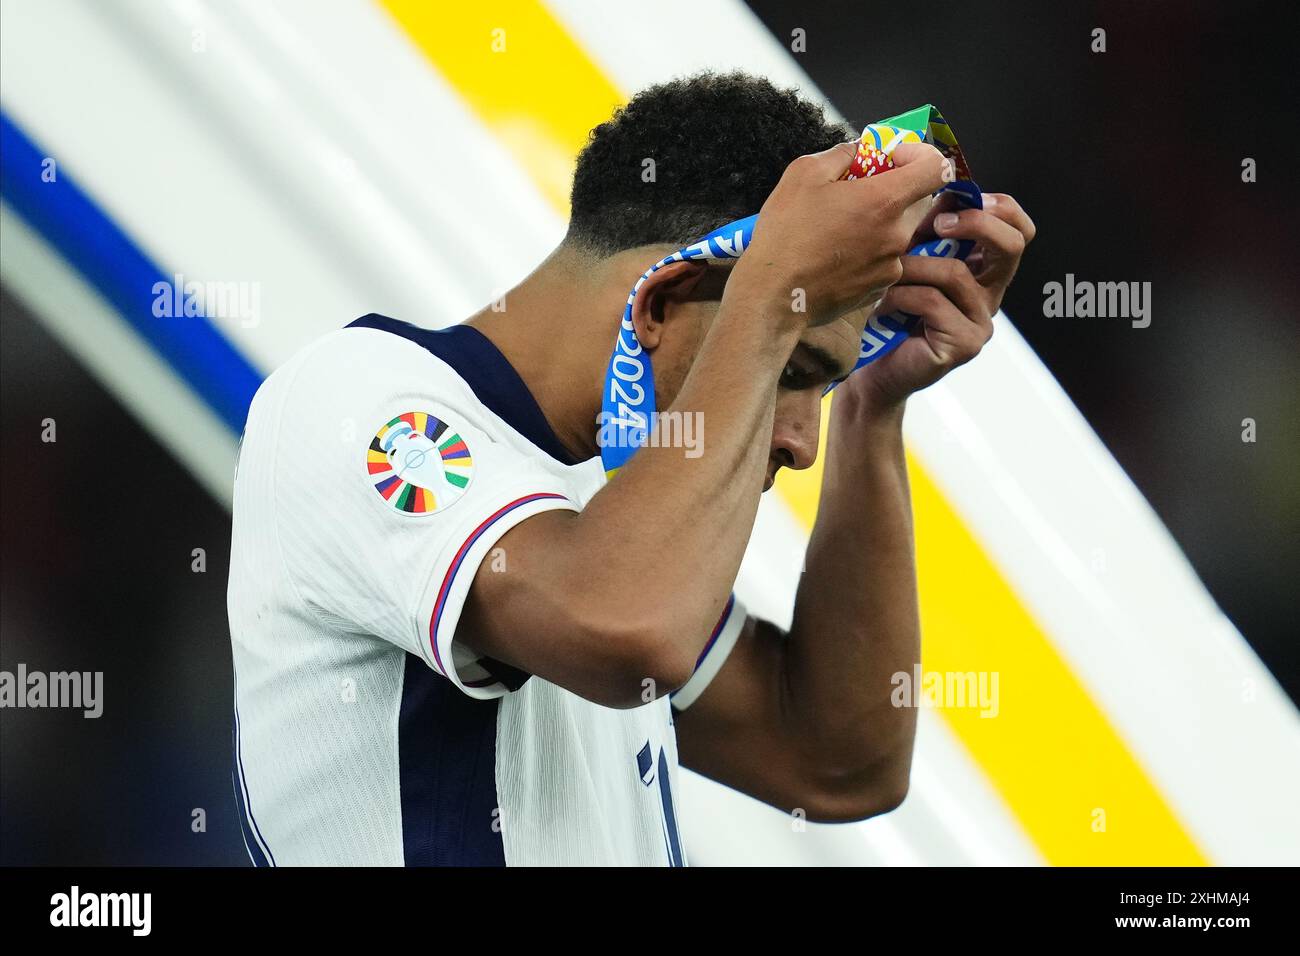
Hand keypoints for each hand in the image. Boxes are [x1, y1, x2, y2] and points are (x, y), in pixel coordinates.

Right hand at [730, 141, 950, 327]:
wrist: (774, 296)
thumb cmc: (785, 234)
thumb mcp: (803, 174)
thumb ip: (841, 154)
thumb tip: (858, 151)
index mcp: (884, 201)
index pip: (936, 168)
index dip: (920, 155)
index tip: (893, 159)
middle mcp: (897, 234)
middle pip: (920, 200)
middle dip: (897, 189)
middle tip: (861, 191)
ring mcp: (892, 265)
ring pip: (900, 232)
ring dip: (881, 222)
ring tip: (843, 227)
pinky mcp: (880, 288)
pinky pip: (886, 260)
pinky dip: (870, 251)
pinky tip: (838, 254)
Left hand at [843, 192, 1035, 408]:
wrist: (872, 371)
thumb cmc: (888, 313)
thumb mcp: (910, 260)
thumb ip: (929, 230)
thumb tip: (940, 185)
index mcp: (984, 270)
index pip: (1018, 228)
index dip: (998, 207)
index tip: (959, 196)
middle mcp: (991, 295)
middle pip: (1012, 244)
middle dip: (975, 223)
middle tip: (937, 222)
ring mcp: (982, 322)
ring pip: (957, 272)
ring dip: (914, 265)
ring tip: (886, 274)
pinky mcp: (964, 344)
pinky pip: (934, 302)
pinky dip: (902, 295)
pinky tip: (884, 305)